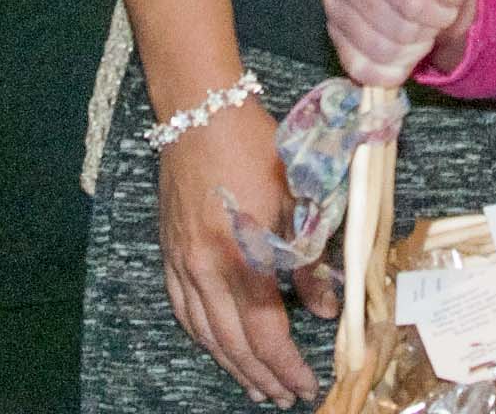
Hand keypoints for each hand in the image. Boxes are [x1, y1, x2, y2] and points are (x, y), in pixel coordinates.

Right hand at [156, 99, 314, 404]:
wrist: (200, 111)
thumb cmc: (255, 146)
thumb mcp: (297, 196)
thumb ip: (310, 258)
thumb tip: (327, 309)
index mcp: (242, 255)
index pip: (266, 330)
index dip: (287, 365)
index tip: (306, 385)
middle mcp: (206, 267)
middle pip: (233, 342)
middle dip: (261, 376)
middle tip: (284, 396)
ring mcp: (182, 262)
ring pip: (204, 333)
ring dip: (231, 365)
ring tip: (255, 386)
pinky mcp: (168, 252)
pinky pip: (182, 309)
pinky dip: (201, 337)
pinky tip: (216, 346)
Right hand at [324, 0, 481, 86]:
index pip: (411, 2)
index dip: (437, 13)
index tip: (448, 5)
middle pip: (398, 31)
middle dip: (426, 32)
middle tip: (434, 19)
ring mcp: (335, 6)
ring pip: (381, 53)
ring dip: (412, 51)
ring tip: (420, 30)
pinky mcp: (334, 36)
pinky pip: (362, 70)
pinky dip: (390, 71)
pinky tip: (404, 53)